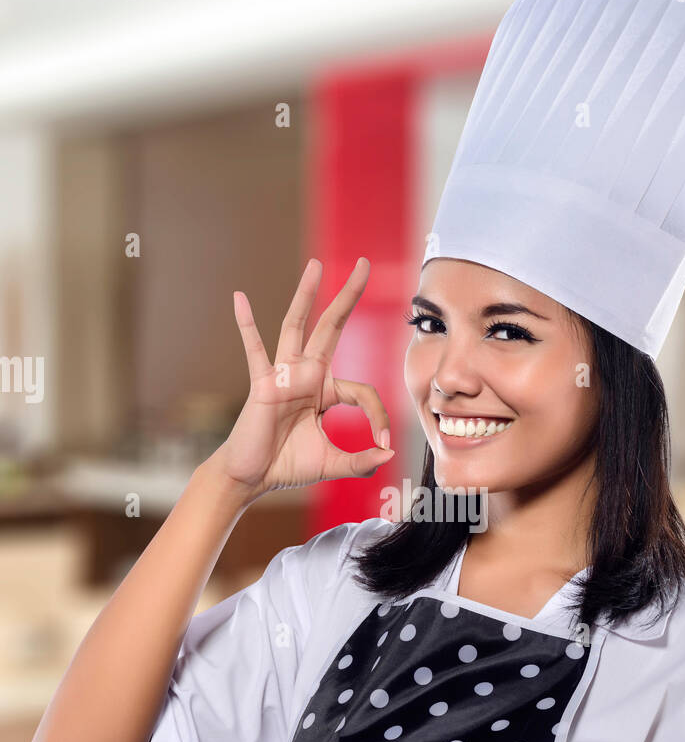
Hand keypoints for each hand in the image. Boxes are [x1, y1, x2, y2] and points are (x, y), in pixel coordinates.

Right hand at [212, 257, 393, 498]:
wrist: (253, 478)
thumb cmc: (286, 465)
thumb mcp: (332, 463)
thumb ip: (360, 461)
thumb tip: (388, 454)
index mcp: (325, 391)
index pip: (363, 391)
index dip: (379, 416)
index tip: (384, 442)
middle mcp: (306, 375)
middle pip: (331, 327)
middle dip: (348, 296)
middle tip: (364, 263)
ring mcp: (284, 376)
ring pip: (296, 327)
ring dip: (306, 295)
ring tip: (316, 265)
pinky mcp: (263, 385)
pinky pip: (255, 351)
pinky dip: (246, 325)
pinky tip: (239, 298)